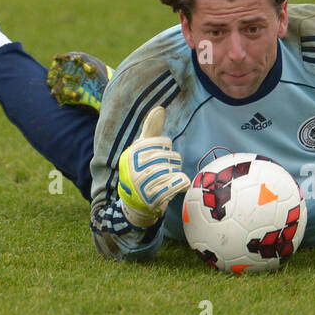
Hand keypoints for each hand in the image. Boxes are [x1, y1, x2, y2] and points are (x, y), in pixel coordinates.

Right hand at [117, 106, 189, 228]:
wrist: (135, 205)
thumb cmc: (141, 172)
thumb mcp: (142, 151)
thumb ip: (151, 129)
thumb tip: (159, 108)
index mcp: (132, 154)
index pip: (163, 143)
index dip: (164, 150)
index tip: (156, 159)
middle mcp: (134, 168)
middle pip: (170, 156)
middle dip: (171, 164)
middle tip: (162, 172)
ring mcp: (143, 184)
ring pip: (175, 169)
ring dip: (174, 175)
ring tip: (165, 181)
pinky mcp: (155, 197)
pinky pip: (180, 182)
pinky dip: (182, 183)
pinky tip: (176, 186)